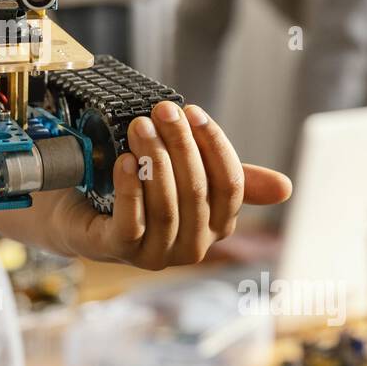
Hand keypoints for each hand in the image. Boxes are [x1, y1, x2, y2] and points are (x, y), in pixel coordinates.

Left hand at [50, 101, 290, 269]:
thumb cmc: (139, 188)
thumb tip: (286, 188)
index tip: (194, 112)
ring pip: (166, 206)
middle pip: (197, 191)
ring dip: (154, 160)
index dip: (214, 145)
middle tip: (161, 112)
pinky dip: (130, 188)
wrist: (80, 210)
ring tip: (140, 127)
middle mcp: (193, 245)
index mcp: (217, 223)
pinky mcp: (120, 251)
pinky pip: (132, 221)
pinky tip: (125, 161)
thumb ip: (226, 174)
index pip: (230, 184)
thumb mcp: (184, 174)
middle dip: (180, 145)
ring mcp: (157, 254)